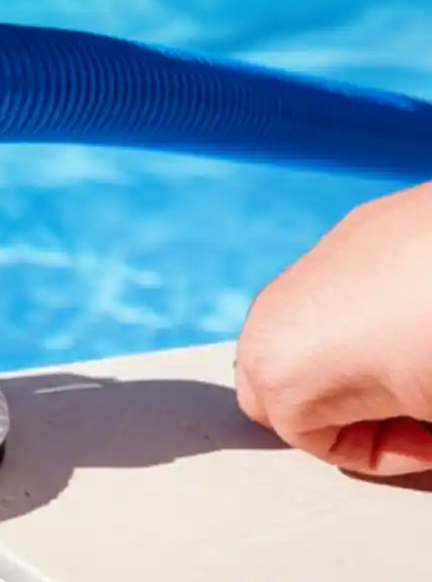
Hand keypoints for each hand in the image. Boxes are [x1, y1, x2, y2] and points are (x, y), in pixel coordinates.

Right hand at [236, 181, 431, 476]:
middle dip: (329, 410)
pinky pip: (328, 293)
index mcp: (282, 374)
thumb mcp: (426, 407)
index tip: (423, 444)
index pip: (310, 438)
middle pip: (272, 388)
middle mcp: (272, 320)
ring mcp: (304, 272)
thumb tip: (415, 422)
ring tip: (401, 368)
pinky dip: (358, 317)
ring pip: (292, 335)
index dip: (377, 453)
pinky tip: (413, 317)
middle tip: (394, 418)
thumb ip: (398, 431)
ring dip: (337, 362)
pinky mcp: (347, 235)